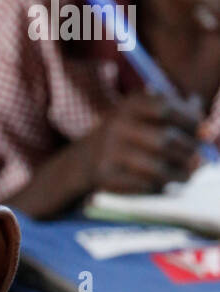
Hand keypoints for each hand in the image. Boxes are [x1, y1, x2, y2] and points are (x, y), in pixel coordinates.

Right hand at [78, 90, 202, 194]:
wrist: (84, 159)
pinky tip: (163, 185)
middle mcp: (117, 125)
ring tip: (186, 177)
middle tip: (198, 162)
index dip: (190, 121)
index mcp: (131, 104)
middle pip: (164, 139)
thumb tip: (207, 129)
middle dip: (187, 153)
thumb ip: (179, 114)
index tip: (205, 132)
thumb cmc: (128, 135)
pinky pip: (139, 185)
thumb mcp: (147, 115)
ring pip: (154, 167)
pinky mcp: (104, 176)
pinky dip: (157, 187)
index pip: (166, 109)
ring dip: (177, 175)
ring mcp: (109, 152)